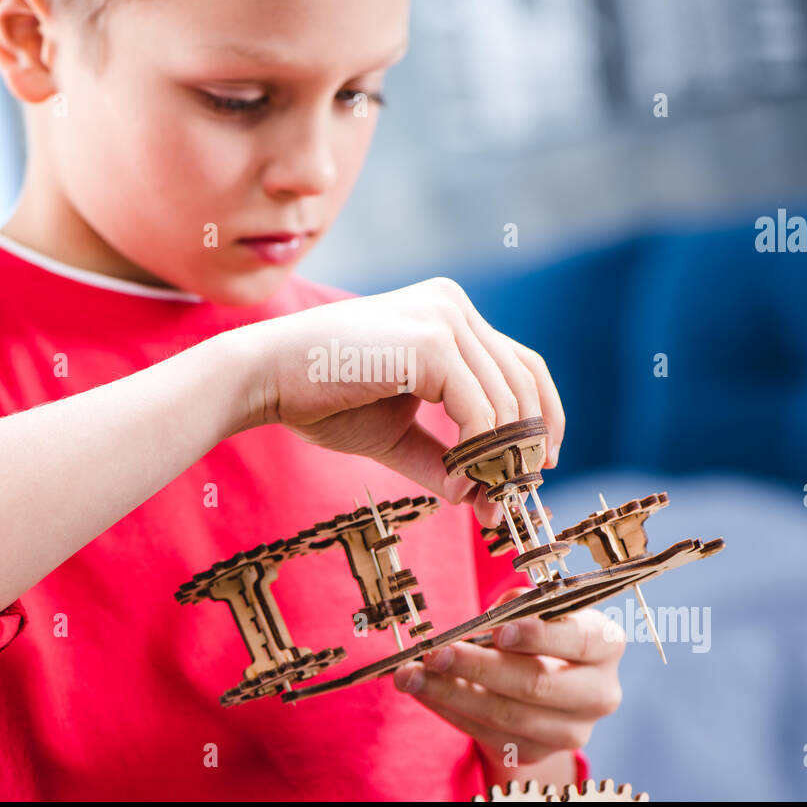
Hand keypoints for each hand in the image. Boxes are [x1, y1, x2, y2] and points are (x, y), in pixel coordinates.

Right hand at [235, 277, 563, 524]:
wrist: (264, 376)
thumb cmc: (320, 398)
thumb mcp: (396, 432)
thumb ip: (445, 457)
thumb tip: (487, 499)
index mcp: (449, 314)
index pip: (521, 364)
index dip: (542, 416)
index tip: (536, 465)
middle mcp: (454, 306)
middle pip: (524, 382)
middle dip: (525, 447)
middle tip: (509, 497)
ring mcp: (445, 318)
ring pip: (506, 402)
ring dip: (498, 460)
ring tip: (478, 498)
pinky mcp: (432, 342)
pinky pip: (480, 411)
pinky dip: (477, 455)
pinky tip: (455, 484)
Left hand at [392, 587, 624, 765]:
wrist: (545, 683)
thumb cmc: (540, 631)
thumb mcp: (538, 608)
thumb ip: (519, 606)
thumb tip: (490, 619)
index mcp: (606, 645)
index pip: (579, 641)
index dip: (540, 636)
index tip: (500, 630)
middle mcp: (599, 693)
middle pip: (536, 684)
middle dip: (479, 667)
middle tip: (436, 653)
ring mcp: (570, 731)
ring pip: (505, 715)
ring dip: (450, 692)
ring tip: (411, 674)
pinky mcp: (537, 753)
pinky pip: (486, 734)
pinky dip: (448, 709)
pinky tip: (422, 690)